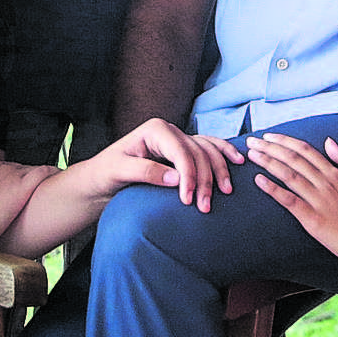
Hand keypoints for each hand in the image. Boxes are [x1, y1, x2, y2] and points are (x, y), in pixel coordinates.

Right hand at [0, 158, 58, 251]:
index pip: (11, 170)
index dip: (19, 181)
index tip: (23, 191)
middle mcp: (2, 166)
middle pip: (24, 169)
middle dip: (31, 181)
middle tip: (41, 194)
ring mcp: (12, 174)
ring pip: (36, 171)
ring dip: (44, 179)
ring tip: (57, 186)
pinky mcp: (22, 185)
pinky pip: (45, 172)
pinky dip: (54, 173)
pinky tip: (62, 178)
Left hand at [90, 118, 243, 213]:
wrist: (101, 179)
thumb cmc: (106, 173)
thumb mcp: (120, 171)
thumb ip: (146, 172)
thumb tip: (176, 179)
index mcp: (155, 129)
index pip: (181, 151)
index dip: (189, 175)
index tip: (188, 200)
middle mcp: (169, 130)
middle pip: (197, 152)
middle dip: (204, 179)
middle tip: (204, 207)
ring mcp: (178, 139)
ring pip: (207, 150)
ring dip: (218, 171)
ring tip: (225, 192)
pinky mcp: (183, 151)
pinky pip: (209, 148)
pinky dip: (223, 154)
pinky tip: (236, 161)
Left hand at [246, 133, 337, 267]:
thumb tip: (329, 140)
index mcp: (334, 173)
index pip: (305, 150)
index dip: (284, 141)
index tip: (269, 136)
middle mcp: (325, 182)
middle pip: (293, 158)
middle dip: (270, 147)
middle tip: (252, 141)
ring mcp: (319, 200)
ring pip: (288, 175)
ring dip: (268, 162)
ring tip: (252, 155)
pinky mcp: (314, 219)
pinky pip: (290, 201)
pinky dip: (273, 189)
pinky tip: (259, 180)